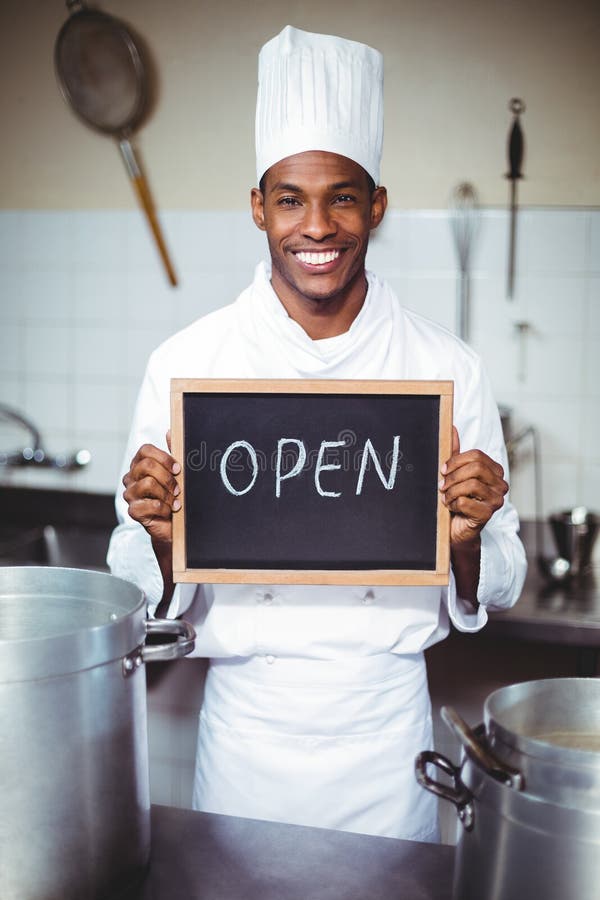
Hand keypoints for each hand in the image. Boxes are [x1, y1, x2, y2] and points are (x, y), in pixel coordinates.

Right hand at [122, 431, 180, 545]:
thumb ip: (173, 453)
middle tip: (178, 488)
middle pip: (147, 466)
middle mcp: (131, 477)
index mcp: (139, 465)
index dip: (164, 457)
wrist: (173, 524)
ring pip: (148, 484)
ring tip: (174, 500)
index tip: (178, 469)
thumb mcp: (176, 473)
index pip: (145, 450)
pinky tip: (170, 510)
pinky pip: (149, 504)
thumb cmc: (174, 496)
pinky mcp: (133, 511)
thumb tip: (170, 431)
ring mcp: (130, 494)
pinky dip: (164, 507)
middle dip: (167, 477)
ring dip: (167, 493)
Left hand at [439, 427, 507, 545]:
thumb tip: (452, 427)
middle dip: (453, 476)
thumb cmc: (456, 499)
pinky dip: (453, 504)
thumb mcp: (454, 474)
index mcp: (494, 471)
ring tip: (446, 498)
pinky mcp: (488, 514)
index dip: (455, 461)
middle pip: (476, 468)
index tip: (443, 470)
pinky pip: (466, 502)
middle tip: (441, 486)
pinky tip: (452, 508)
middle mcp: (500, 484)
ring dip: (452, 492)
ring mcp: (497, 500)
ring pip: (471, 485)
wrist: (455, 527)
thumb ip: (455, 453)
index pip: (477, 456)